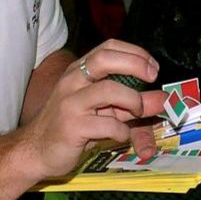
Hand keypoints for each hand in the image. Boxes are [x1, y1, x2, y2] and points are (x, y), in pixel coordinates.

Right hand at [14, 41, 164, 179]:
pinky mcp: (72, 126)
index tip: (153, 68)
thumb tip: (162, 99)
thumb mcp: (105, 111)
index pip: (108, 48)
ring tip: (138, 112)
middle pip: (105, 59)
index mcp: (79, 72)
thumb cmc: (73, 127)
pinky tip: (119, 135)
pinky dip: (122, 131)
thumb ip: (132, 103)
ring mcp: (70, 102)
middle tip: (153, 77)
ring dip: (133, 100)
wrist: (37, 151)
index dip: (135, 53)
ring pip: (109, 90)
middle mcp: (73, 81)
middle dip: (135, 64)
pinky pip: (107, 124)